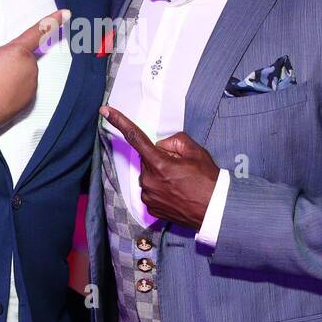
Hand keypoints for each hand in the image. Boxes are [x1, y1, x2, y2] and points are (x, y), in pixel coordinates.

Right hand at [0, 9, 67, 137]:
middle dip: (9, 62)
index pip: (38, 31)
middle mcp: (29, 68)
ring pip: (22, 76)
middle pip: (23, 59)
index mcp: (17, 51)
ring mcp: (30, 88)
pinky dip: (10, 93)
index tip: (67, 13)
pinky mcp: (27, 104)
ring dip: (10, 78)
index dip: (53, 20)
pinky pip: (20, 92)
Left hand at [100, 105, 218, 229]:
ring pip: (148, 177)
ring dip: (160, 176)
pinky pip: (150, 192)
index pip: (134, 137)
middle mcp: (148, 180)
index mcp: (159, 163)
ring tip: (181, 184)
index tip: (105, 110)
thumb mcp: (195, 151)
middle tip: (180, 168)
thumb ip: (173, 141)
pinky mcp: (151, 208)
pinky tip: (176, 194)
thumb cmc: (208, 180)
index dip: (119, 121)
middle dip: (160, 160)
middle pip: (147, 160)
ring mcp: (148, 196)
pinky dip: (160, 190)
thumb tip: (160, 146)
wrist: (216, 211)